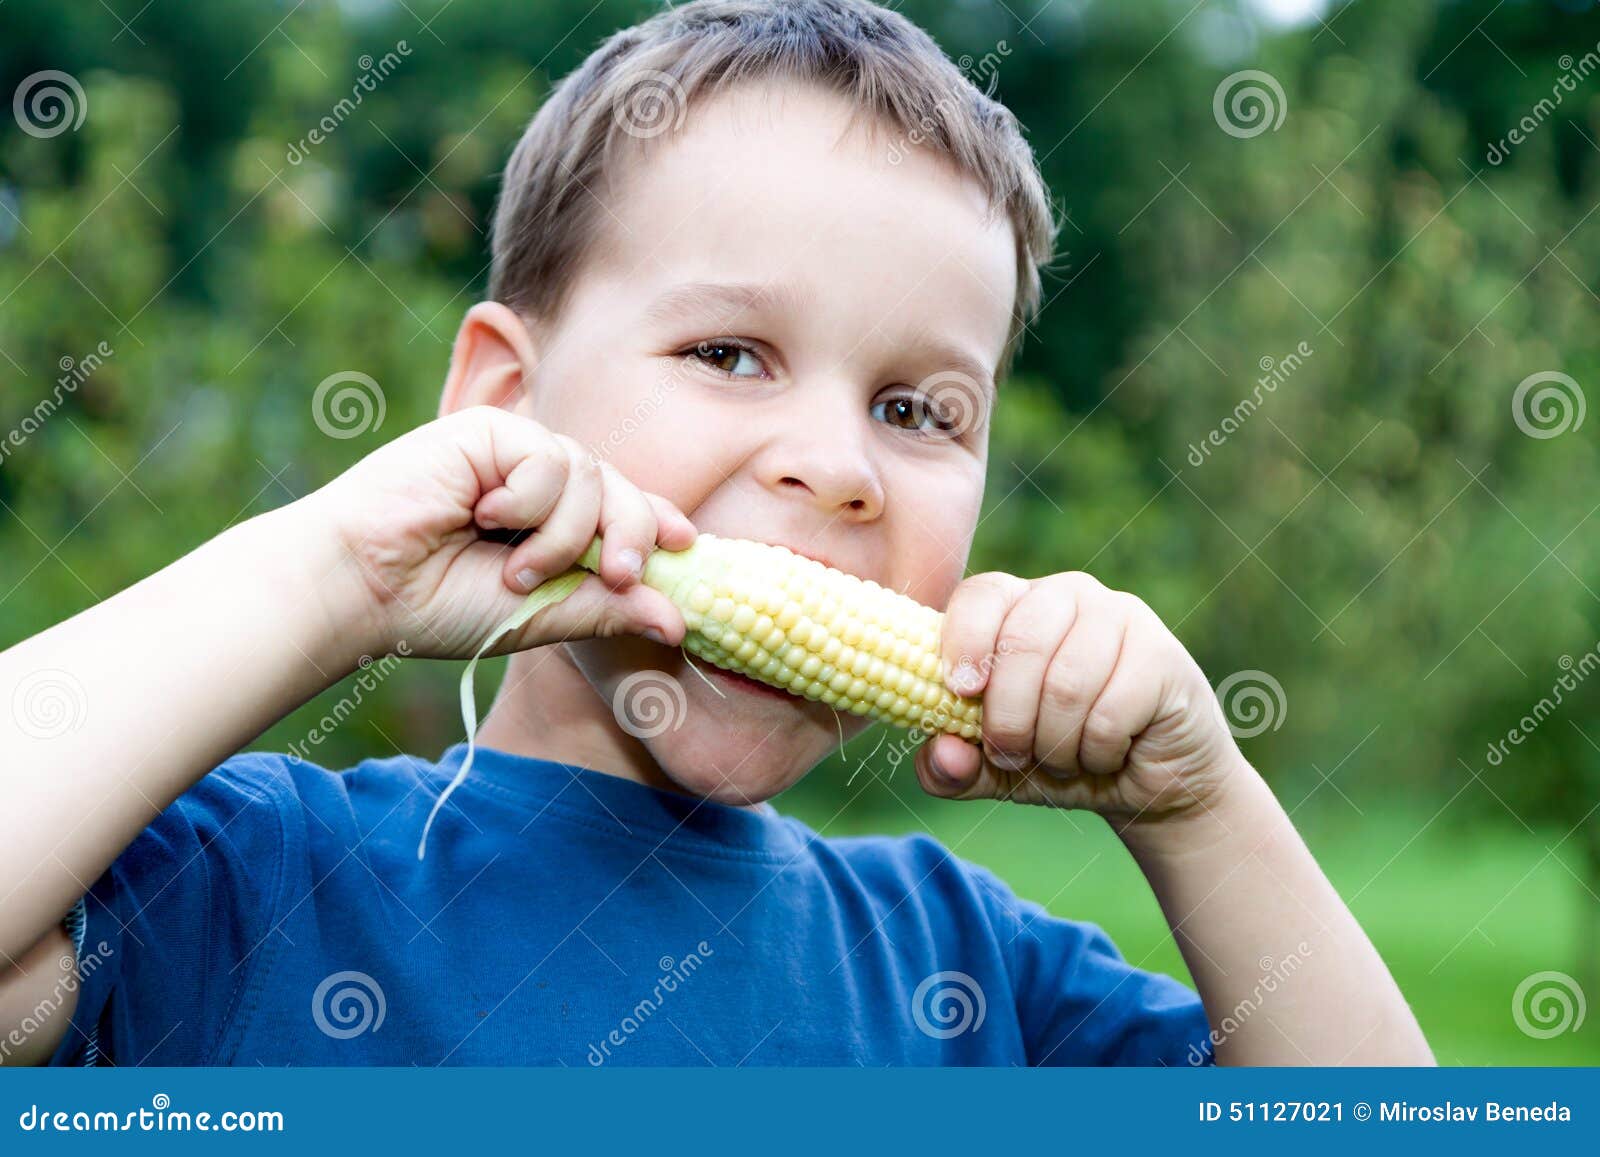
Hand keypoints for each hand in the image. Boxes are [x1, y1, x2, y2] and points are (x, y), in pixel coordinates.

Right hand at [300, 405, 695, 659]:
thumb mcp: (540, 615)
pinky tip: (481, 516)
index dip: (657, 523)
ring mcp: (513, 453)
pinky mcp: (489, 431)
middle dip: (630, 534)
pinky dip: (528, 498)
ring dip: (563, 535)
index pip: (623, 511)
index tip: (684, 545)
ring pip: (590, 477)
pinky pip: (549, 457)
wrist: (364, 589)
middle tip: (619, 576)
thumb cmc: (437, 605)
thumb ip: (607, 609)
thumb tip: (680, 622)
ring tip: (514, 570)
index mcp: (551, 523)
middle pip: (621, 489)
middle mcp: (538, 483)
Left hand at [914, 570, 1244, 826]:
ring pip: (1066, 683)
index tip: (961, 691)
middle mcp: (1069, 595)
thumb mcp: (994, 770)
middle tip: (1012, 755)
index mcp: (1018, 605)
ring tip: (1064, 760)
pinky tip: (1108, 756)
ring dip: (1056, 744)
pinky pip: (1111, 711)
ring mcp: (1121, 618)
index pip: (982, 595)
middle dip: (1008, 718)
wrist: (1150, 782)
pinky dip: (1097, 752)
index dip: (964, 641)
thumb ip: (951, 768)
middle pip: (1021, 642)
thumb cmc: (1061, 756)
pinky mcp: (1162, 655)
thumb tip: (942, 756)